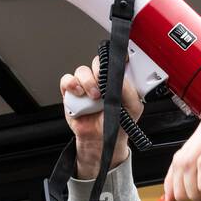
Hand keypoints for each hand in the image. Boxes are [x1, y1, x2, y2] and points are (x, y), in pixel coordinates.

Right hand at [59, 57, 143, 178]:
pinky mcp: (71, 93)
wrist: (101, 141)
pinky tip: (78, 93)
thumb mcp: (133, 108)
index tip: (117, 62)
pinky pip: (67, 80)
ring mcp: (85, 86)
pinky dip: (71, 84)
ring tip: (94, 97)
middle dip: (99, 70)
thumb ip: (129, 90)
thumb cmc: (117, 125)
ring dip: (87, 81)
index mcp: (116, 80)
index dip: (114, 59)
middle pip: (97, 62)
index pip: (114, 61)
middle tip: (103, 83)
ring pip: (82, 70)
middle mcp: (100, 80)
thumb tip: (120, 75)